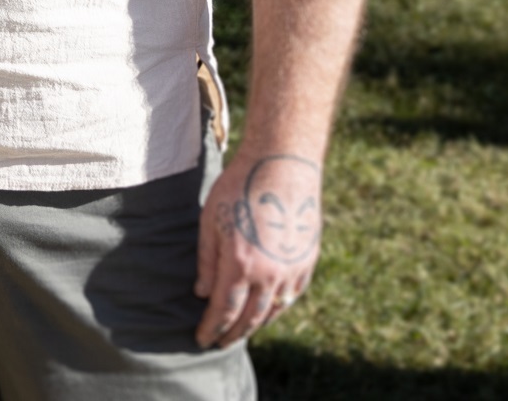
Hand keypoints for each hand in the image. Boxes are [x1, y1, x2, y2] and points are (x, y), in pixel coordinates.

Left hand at [196, 152, 321, 349]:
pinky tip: (267, 310)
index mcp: (241, 264)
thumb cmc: (239, 186)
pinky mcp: (307, 260)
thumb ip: (207, 260)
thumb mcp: (211, 220)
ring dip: (255, 325)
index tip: (201, 340)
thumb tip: (203, 294)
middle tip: (219, 343)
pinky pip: (291, 295)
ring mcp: (292, 269)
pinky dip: (277, 308)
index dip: (211, 329)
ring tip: (240, 332)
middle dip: (232, 334)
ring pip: (273, 310)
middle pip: (249, 317)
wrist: (282, 164)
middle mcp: (269, 274)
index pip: (224, 310)